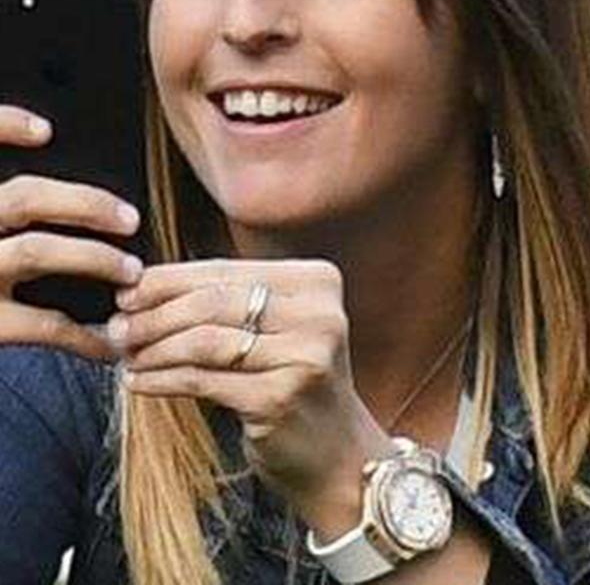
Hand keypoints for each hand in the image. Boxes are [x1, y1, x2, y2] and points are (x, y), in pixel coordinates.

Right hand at [0, 105, 143, 358]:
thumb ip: (2, 214)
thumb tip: (35, 168)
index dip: (3, 126)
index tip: (45, 131)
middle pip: (24, 198)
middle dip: (85, 203)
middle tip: (130, 218)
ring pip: (36, 250)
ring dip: (94, 257)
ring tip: (131, 270)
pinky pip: (43, 325)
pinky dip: (83, 335)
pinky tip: (104, 344)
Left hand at [113, 258, 392, 533]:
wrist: (337, 454)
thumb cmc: (295, 381)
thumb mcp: (278, 327)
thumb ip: (228, 299)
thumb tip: (142, 286)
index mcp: (318, 281)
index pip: (227, 270)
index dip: (169, 279)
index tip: (128, 289)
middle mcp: (318, 313)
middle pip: (212, 302)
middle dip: (154, 313)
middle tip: (117, 324)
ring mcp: (303, 357)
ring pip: (203, 340)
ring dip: (153, 347)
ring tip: (124, 352)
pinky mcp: (279, 398)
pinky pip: (203, 381)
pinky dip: (162, 379)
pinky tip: (139, 380)